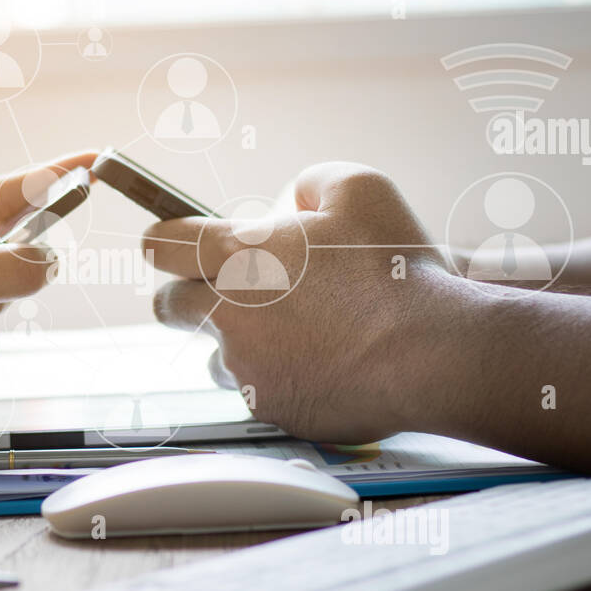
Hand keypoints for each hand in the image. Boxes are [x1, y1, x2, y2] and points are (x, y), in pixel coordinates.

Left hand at [144, 162, 459, 443]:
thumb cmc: (396, 270)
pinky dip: (277, 378)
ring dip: (238, 343)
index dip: (163, 241)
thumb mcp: (361, 189)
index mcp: (240, 255)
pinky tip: (322, 364)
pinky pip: (254, 391)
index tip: (172, 244)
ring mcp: (245, 366)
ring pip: (215, 354)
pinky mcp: (269, 407)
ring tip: (296, 333)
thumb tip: (293, 200)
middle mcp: (228, 313)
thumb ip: (311, 183)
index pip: (161, 244)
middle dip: (187, 296)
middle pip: (168, 306)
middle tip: (229, 291)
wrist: (429, 354)